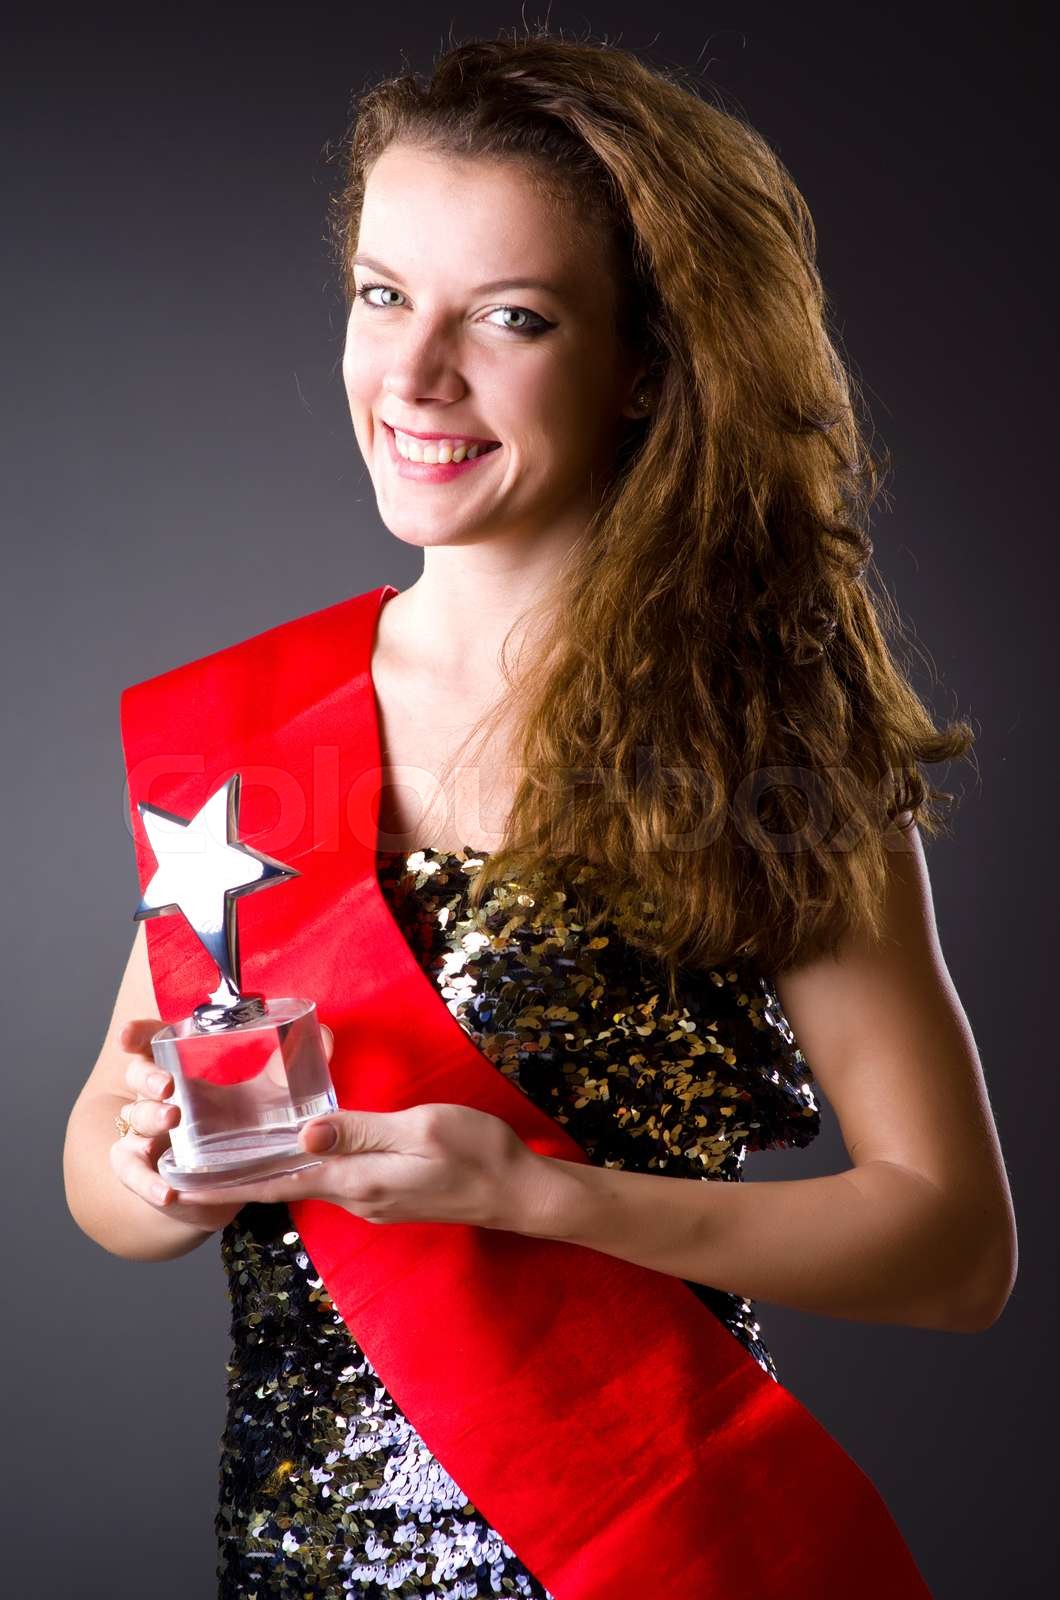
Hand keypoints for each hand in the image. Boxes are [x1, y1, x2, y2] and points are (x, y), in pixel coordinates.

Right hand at [109, 1017, 324, 1232]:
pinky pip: (135, 1175)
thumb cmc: (239, 1127)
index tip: (129, 1034)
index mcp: (183, 1070)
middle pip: (137, 1076)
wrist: (225, 1182)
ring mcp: (148, 1135)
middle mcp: (159, 1098)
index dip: (138, 1035)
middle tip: (168, 1083)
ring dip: (148, 1117)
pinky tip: (167, 1190)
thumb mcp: (267, 1094)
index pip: (154, 1043)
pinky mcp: (150, 1173)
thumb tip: (323, 1034)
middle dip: (146, 1075)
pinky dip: (147, 1183)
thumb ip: (292, 1066)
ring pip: (133, 1120)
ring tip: (172, 1119)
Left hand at [178, 1096, 547, 1232]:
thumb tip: (305, 1133)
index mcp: (360, 1180)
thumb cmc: (478, 1153)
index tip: (184, 1180)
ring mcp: (373, 1202)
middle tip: (190, 1161)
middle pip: (286, 1184)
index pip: (280, 1180)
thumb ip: (363, 1130)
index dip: (230, 1180)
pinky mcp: (387, 1197)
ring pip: (308, 1183)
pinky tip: (294, 1152)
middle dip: (238, 1175)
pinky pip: (332, 1182)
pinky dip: (302, 1170)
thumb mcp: (422, 1129)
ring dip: (268, 1172)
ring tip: (228, 1153)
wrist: (520, 1194)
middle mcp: (358, 1198)